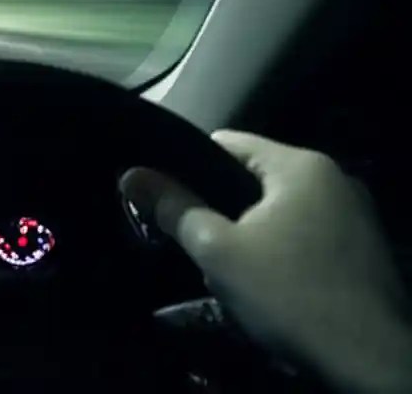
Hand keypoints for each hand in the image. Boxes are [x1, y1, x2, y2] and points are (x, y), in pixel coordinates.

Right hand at [121, 130, 411, 392]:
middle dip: (222, 208)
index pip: (228, 143)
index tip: (165, 196)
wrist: (372, 360)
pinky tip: (269, 282)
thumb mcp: (218, 251)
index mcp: (302, 166)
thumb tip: (131, 175)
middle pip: (256, 179)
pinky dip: (284, 250)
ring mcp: (358, 215)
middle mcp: (336, 179)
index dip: (188, 166)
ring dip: (254, 233)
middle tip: (194, 240)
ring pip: (282, 210)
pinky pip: (309, 234)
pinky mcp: (367, 249)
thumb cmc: (290, 294)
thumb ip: (174, 207)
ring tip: (229, 266)